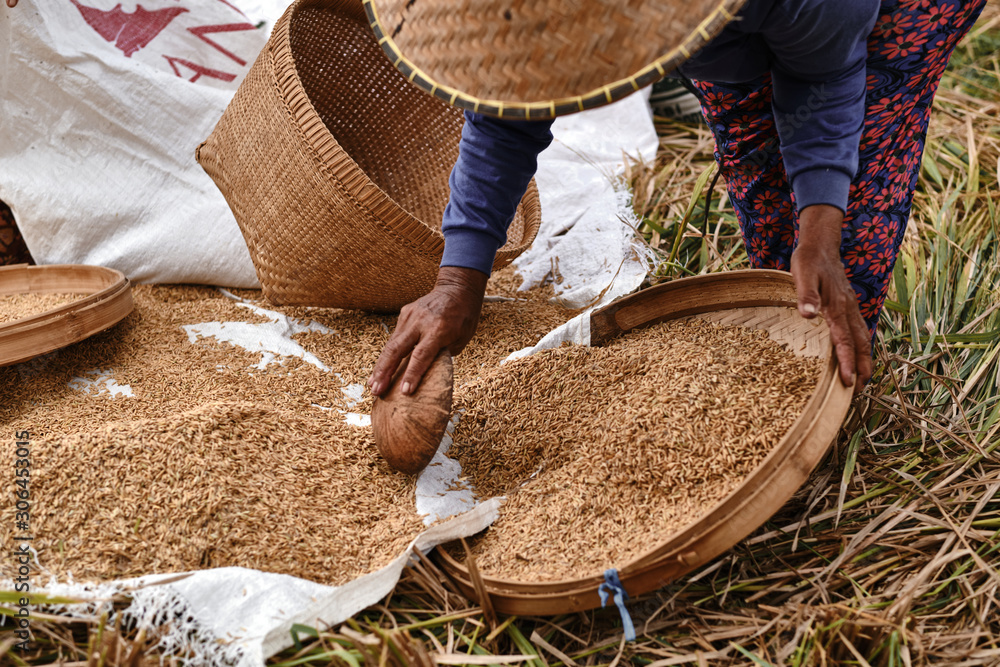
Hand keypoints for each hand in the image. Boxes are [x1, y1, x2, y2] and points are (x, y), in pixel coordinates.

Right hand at [368, 266, 487, 396]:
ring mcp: (410, 316)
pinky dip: (388, 354)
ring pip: (391, 344)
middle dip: (385, 372)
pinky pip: (395, 337)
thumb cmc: (464, 316)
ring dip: (381, 366)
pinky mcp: (404, 313)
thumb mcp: (462, 338)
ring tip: (373, 385)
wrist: (457, 288)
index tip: (404, 391)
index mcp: (439, 329)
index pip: (421, 356)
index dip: (412, 374)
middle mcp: (421, 322)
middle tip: (376, 390)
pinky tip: (381, 369)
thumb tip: (427, 372)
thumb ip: (443, 353)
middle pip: (397, 350)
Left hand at [791, 205, 871, 394]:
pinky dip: (860, 346)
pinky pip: (858, 329)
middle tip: (859, 391)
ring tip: (861, 379)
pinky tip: (856, 353)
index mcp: (837, 307)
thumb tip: (807, 314)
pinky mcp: (847, 304)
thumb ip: (805, 295)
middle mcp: (848, 310)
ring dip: (863, 359)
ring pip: (862, 337)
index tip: (847, 383)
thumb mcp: (802, 275)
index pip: (844, 341)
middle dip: (861, 367)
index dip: (845, 363)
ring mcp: (850, 307)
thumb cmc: (809, 260)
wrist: (822, 243)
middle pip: (860, 344)